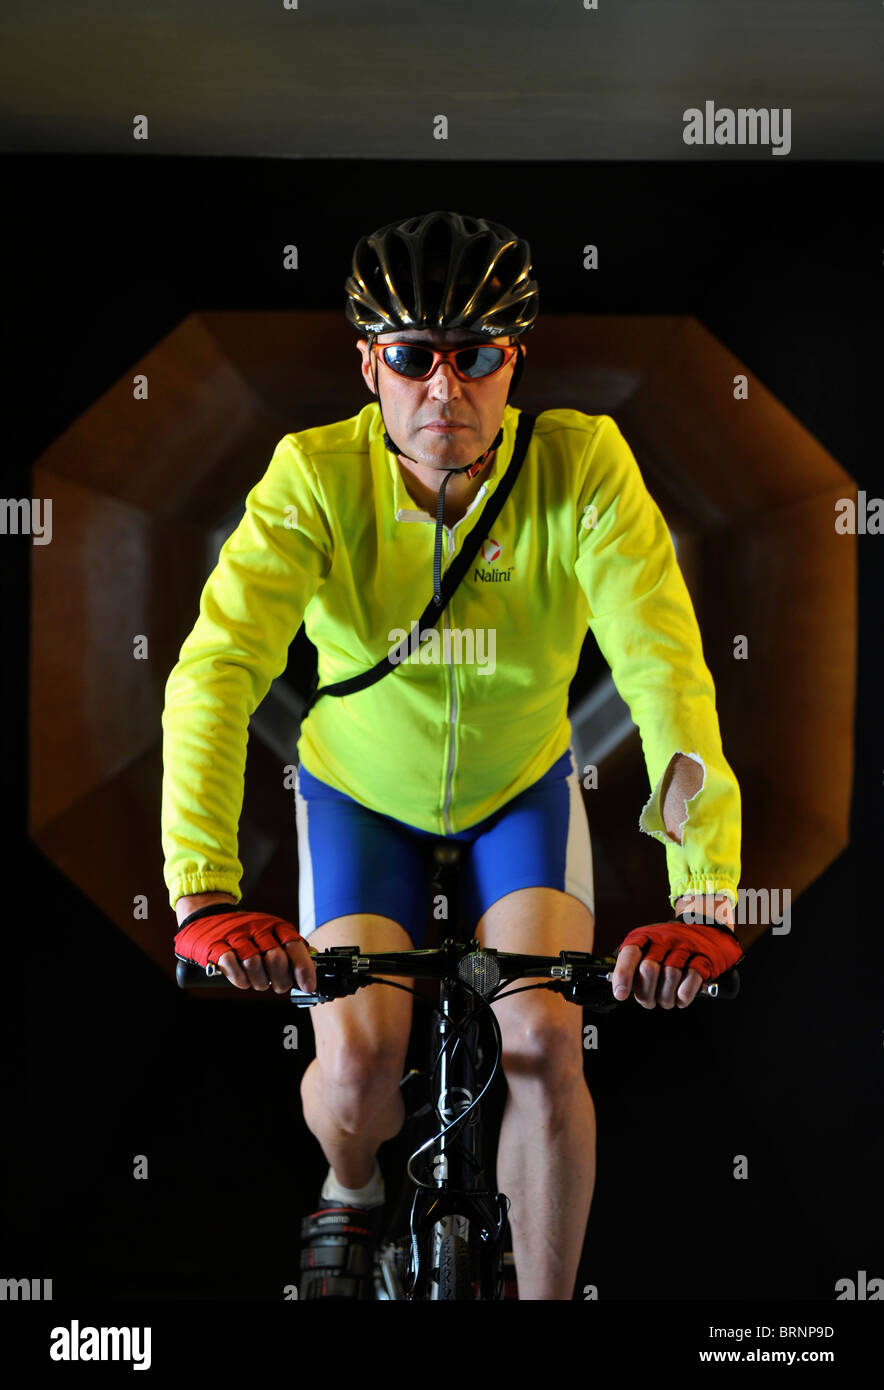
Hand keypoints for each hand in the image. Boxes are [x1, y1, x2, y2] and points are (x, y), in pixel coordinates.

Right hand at [174, 907, 316, 993]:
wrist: (207, 916)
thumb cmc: (244, 931)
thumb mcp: (270, 933)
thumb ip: (290, 947)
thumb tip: (312, 962)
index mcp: (274, 925)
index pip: (294, 945)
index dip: (303, 968)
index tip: (308, 986)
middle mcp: (256, 928)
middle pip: (275, 957)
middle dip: (280, 980)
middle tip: (278, 986)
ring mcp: (235, 935)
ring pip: (253, 963)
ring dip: (259, 981)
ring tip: (259, 982)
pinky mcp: (216, 945)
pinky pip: (230, 963)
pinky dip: (239, 978)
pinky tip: (242, 979)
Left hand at [611, 920, 742, 1010]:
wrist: (706, 927)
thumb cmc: (671, 946)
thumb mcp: (649, 949)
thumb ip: (635, 967)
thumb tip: (622, 991)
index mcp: (645, 936)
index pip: (630, 954)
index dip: (623, 975)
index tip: (620, 994)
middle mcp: (664, 939)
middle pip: (649, 969)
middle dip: (647, 993)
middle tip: (649, 1001)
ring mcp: (685, 946)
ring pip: (671, 975)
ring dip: (666, 997)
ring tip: (666, 1001)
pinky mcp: (704, 957)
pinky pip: (692, 977)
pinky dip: (685, 994)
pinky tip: (681, 999)